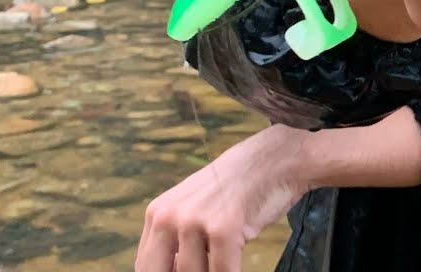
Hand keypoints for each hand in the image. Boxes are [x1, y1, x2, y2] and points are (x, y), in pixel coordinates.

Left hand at [135, 125, 307, 271]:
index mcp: (157, 214)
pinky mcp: (223, 229)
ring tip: (227, 261)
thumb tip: (173, 270)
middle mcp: (168, 217)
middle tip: (206, 270)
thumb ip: (178, 241)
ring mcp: (194, 222)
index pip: (145, 266)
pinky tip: (237, 268)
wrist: (274, 159)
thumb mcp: (196, 209)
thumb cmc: (239, 188)